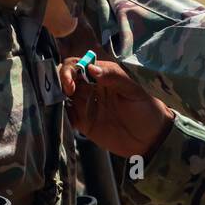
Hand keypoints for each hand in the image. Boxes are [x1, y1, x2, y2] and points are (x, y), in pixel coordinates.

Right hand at [59, 58, 173, 158]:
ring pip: (62, 96)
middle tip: (63, 94)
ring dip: (54, 97)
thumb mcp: (133, 91)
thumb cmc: (146, 110)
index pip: (78, 65)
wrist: (151, 139)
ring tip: (53, 103)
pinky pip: (66, 116)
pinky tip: (57, 116)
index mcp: (102, 76)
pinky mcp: (83, 124)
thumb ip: (114, 77)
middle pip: (66, 79)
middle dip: (58, 82)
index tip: (70, 83)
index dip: (69, 70)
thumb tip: (91, 67)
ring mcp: (86, 106)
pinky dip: (58, 114)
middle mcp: (90, 89)